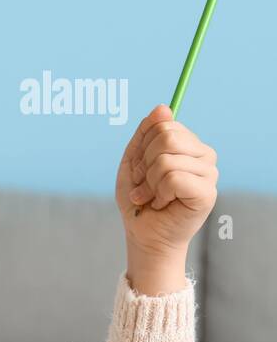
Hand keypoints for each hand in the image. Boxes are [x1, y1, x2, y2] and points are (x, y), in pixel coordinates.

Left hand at [115, 105, 217, 292]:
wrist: (143, 234)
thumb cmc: (139, 199)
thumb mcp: (133, 161)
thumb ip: (145, 133)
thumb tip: (163, 107)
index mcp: (188, 144)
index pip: (162, 125)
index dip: (142, 149)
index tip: (140, 170)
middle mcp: (203, 154)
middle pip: (165, 138)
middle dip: (144, 165)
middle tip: (144, 185)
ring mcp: (209, 173)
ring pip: (166, 159)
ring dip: (149, 183)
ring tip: (152, 197)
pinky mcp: (207, 192)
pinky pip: (174, 177)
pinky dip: (159, 193)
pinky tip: (162, 203)